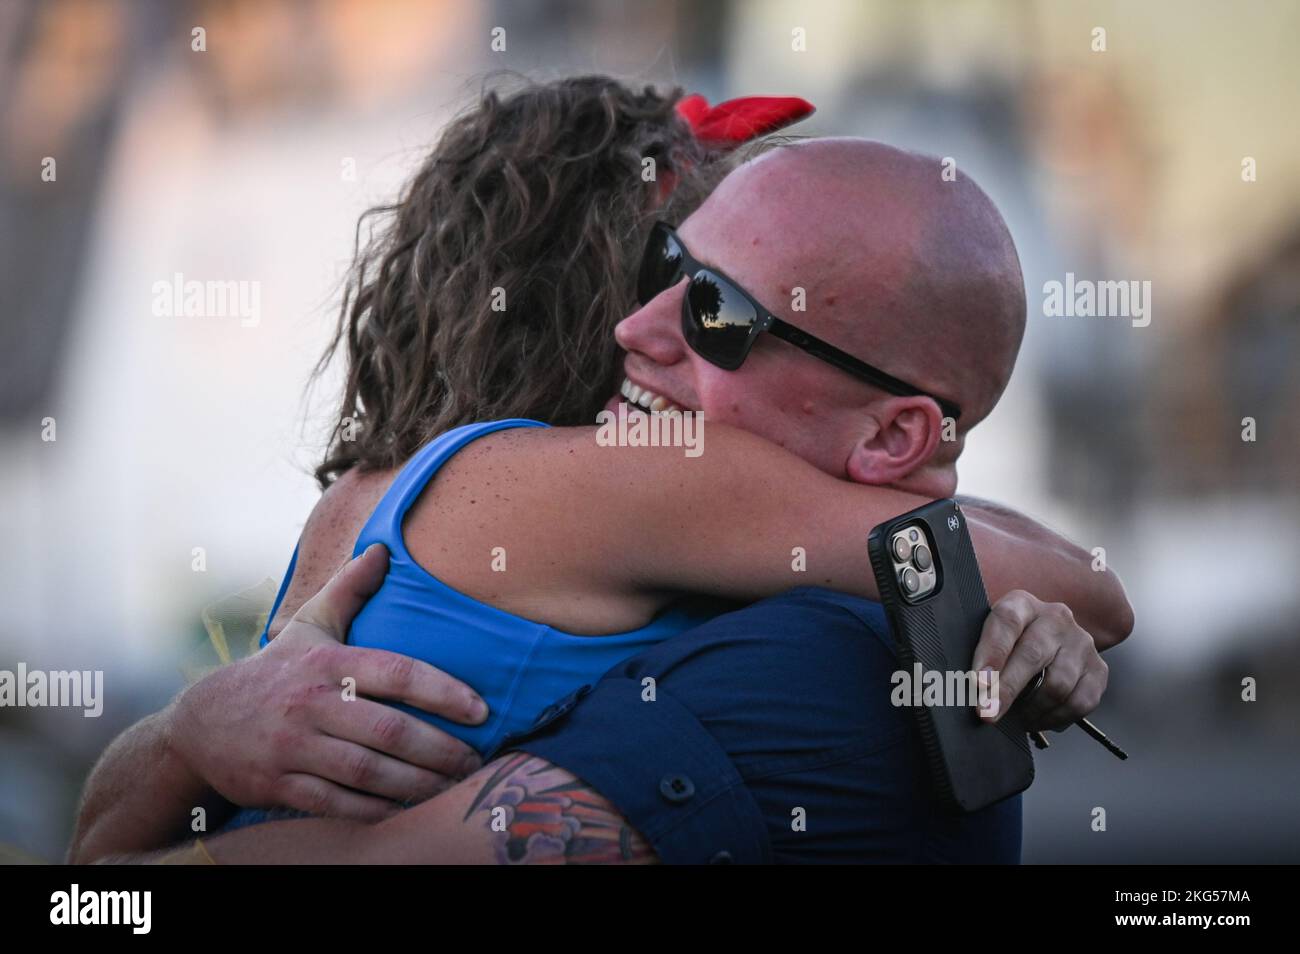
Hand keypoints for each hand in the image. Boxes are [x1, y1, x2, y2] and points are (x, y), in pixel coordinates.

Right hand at [168, 544, 487, 820]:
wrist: (200, 724)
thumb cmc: (276, 671)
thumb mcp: (309, 625)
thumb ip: (349, 588)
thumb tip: (384, 548)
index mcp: (327, 663)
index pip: (395, 673)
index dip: (443, 691)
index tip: (481, 709)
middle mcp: (310, 704)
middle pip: (388, 731)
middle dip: (440, 749)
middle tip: (476, 760)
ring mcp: (292, 748)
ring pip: (367, 773)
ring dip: (417, 784)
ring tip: (453, 785)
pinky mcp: (278, 785)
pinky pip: (338, 805)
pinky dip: (377, 809)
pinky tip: (408, 808)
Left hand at [972, 589, 1108, 731]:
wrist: (1046, 642)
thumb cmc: (1010, 643)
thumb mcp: (991, 637)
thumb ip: (981, 655)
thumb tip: (972, 688)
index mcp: (1022, 604)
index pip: (1007, 622)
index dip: (992, 653)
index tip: (979, 683)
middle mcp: (1055, 618)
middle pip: (1033, 655)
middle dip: (1007, 689)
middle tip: (988, 712)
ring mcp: (1081, 643)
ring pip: (1058, 684)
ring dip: (1032, 709)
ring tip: (1015, 717)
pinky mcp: (1098, 669)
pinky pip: (1079, 703)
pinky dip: (1055, 718)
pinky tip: (1038, 718)